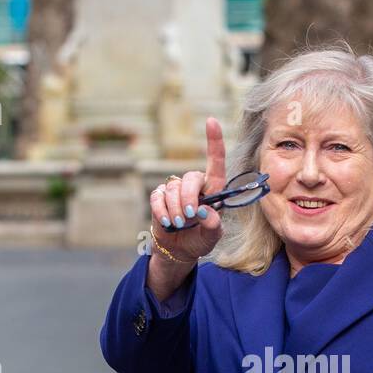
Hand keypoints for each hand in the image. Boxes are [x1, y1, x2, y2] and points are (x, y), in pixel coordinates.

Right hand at [150, 116, 226, 263]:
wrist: (179, 250)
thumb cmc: (200, 240)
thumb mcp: (212, 237)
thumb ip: (213, 226)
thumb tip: (206, 212)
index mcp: (213, 190)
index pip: (215, 162)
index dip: (214, 141)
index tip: (211, 121)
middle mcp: (195, 185)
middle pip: (191, 177)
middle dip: (189, 197)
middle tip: (190, 216)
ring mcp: (175, 190)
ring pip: (173, 189)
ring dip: (176, 209)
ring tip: (180, 224)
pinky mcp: (159, 198)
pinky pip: (158, 198)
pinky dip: (162, 211)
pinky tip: (167, 222)